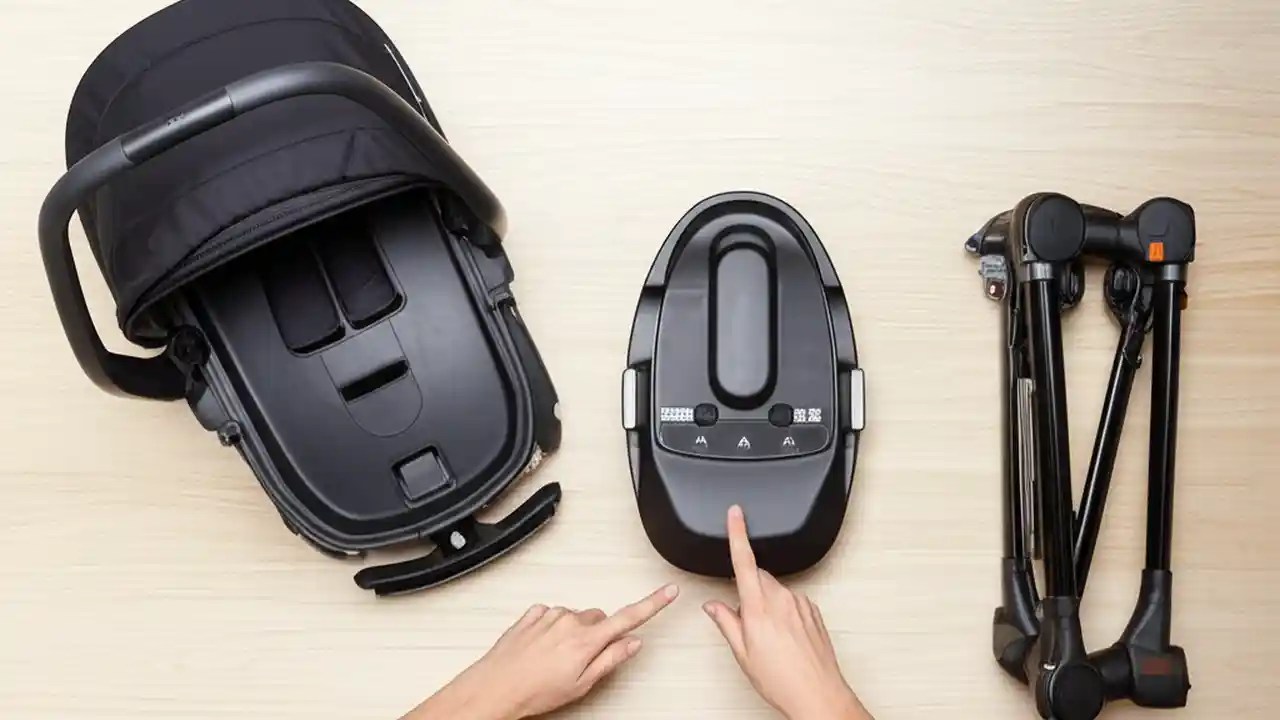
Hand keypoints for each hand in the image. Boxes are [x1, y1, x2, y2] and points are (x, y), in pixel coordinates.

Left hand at [406, 583, 679, 719]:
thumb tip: (633, 642)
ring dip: (573, 633)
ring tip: (556, 660)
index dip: (652, 604)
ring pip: (575, 617)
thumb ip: (611, 659)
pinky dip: (552, 629)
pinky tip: (542, 649)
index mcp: (587, 639)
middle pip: (599, 618)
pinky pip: (552, 615)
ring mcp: (549, 615)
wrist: (495, 689)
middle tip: (583, 661)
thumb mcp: (582, 684)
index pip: (629, 617)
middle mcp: (570, 620)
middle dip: (598, 634)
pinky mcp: (532, 614)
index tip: (668, 592)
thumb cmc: (536, 692)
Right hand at [704, 506, 871, 719]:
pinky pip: (792, 601)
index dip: (738, 533)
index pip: (743, 560)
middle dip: (749, 589)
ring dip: (767, 603)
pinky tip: (785, 637)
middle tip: (747, 621)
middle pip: (759, 576)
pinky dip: (784, 612)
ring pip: (776, 590)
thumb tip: (714, 606)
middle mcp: (781, 599)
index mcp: (758, 607)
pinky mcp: (814, 610)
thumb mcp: (743, 654)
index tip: (736, 513)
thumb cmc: (780, 679)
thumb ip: (726, 622)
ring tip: (770, 636)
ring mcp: (800, 603)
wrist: (817, 694)